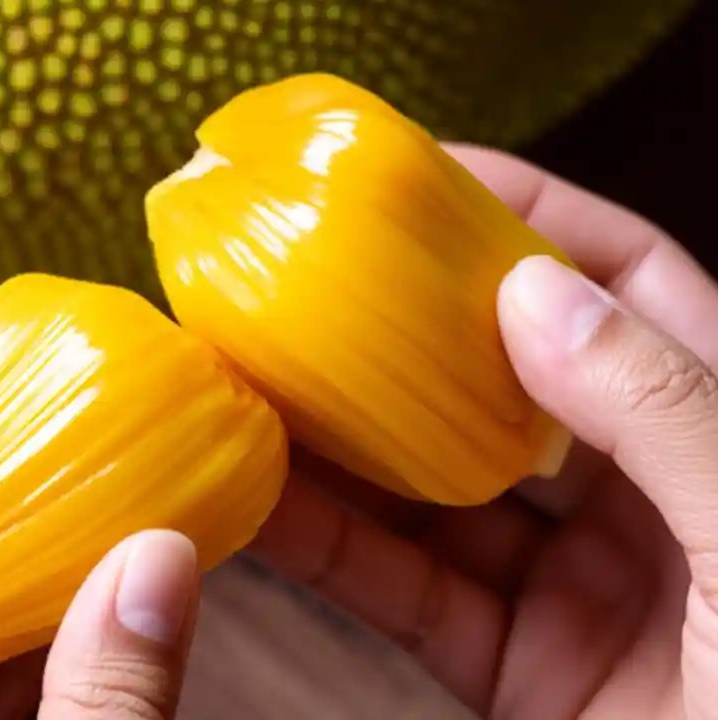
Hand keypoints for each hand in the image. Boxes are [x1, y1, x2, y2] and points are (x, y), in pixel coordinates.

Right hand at [249, 145, 717, 718]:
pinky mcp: (513, 670)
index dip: (531, 216)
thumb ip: (669, 413)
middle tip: (308, 277)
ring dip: (347, 437)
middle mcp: (647, 498)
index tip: (425, 179)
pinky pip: (407, 591)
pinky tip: (263, 501)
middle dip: (410, 325)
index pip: (627, 286)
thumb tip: (535, 292)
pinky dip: (333, 549)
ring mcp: (574, 586)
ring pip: (438, 486)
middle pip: (508, 378)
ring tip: (253, 376)